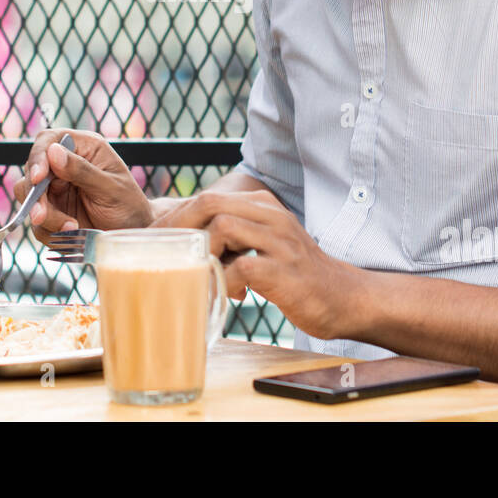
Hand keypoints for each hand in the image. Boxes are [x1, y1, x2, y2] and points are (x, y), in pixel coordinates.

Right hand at [11, 129, 152, 245]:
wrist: (133, 233)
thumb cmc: (129, 205)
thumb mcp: (111, 188)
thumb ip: (83, 171)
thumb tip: (54, 151)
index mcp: (83, 147)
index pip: (48, 140)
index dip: (38, 157)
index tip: (39, 177)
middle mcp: (65, 165)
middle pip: (32, 172)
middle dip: (35, 196)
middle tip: (42, 216)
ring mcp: (55, 189)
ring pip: (29, 199)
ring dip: (45, 217)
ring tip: (71, 229)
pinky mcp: (52, 211)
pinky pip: (38, 222)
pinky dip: (51, 232)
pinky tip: (72, 234)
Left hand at [150, 189, 360, 340]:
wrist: (342, 298)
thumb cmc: (295, 276)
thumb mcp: (264, 246)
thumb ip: (233, 240)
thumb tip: (186, 249)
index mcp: (263, 206)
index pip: (208, 199)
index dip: (176, 219)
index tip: (154, 243)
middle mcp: (270, 216)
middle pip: (210, 204)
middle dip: (179, 229)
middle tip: (162, 256)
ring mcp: (279, 241)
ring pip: (222, 227)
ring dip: (201, 253)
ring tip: (195, 276)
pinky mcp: (283, 270)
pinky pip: (241, 268)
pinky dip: (224, 283)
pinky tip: (228, 296)